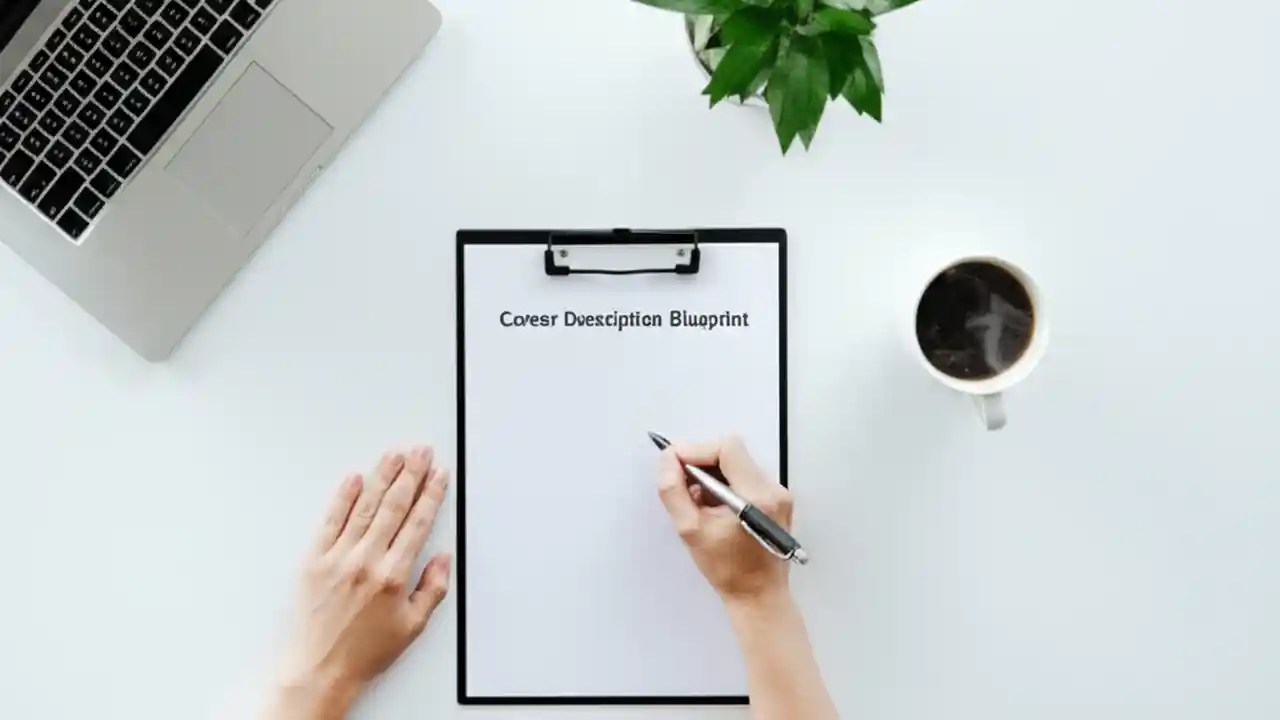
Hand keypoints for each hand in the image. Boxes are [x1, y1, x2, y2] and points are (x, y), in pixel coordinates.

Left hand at [266, 447, 451, 719]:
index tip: (439, 475)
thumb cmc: (361, 654)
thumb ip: (432, 589)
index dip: (431, 495)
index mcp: (393, 576)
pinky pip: (330, 520)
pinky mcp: (313, 560)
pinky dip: (342, 497)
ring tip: (394, 455)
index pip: (417, 523)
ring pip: (364, 506)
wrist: (316, 671)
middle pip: (394, 506)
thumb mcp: (412, 627)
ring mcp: (337, 558)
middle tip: (420, 452)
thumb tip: (442, 559)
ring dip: (382, 476)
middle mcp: (366, 561)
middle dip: (411, 474)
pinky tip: (353, 478)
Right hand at [656, 436, 793, 604]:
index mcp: (757, 496)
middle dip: (702, 462)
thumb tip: (668, 460)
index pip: (727, 448)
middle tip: (683, 484)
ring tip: (698, 502)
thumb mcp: (690, 531)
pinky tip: (714, 507)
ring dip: (712, 474)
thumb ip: (674, 491)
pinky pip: (745, 477)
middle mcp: (773, 490)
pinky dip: (724, 484)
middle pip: (732, 453)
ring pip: (737, 463)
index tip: (674, 463)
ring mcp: (779, 493)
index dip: (696, 450)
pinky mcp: (777, 499)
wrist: (759, 595)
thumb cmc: (727, 570)